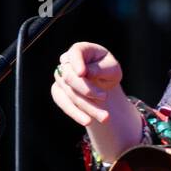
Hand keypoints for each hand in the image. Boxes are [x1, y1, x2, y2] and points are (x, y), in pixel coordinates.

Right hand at [50, 41, 136, 156]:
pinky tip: (87, 121)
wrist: (102, 82)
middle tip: (105, 98)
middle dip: (87, 90)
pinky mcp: (59, 92)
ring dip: (87, 107)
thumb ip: (101, 69)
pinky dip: (76, 113)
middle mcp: (66, 62)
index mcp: (81, 50)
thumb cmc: (107, 69)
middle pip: (70, 77)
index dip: (77, 62)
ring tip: (104, 117)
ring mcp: (60, 77)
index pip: (75, 52)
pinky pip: (64, 103)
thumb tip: (88, 73)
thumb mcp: (111, 68)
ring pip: (69, 93)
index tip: (83, 73)